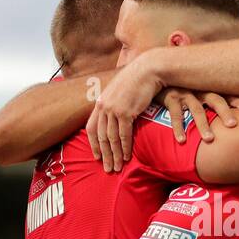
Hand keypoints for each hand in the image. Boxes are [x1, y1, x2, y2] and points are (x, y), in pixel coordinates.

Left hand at [88, 54, 164, 170]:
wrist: (147, 70)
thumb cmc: (136, 79)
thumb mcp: (119, 90)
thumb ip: (113, 103)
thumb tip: (113, 114)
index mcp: (100, 102)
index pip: (91, 128)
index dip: (93, 145)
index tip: (96, 157)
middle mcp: (104, 107)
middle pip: (101, 137)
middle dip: (104, 155)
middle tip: (107, 169)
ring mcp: (114, 110)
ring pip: (112, 139)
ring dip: (114, 155)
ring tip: (117, 167)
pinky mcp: (126, 112)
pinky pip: (124, 135)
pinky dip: (125, 148)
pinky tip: (126, 157)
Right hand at [161, 89, 238, 144]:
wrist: (156, 75)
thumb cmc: (184, 88)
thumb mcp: (200, 90)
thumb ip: (214, 99)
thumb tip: (237, 113)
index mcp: (209, 87)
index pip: (227, 93)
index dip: (238, 99)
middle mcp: (199, 89)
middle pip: (216, 99)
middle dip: (225, 112)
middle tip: (233, 125)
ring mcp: (185, 93)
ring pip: (196, 109)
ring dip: (203, 124)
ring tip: (209, 140)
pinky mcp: (170, 98)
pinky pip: (175, 114)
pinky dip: (178, 127)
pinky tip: (182, 140)